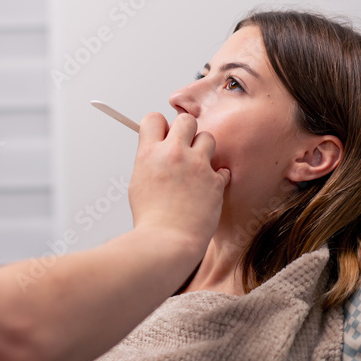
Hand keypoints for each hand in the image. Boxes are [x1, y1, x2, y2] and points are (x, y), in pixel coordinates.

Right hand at [127, 112, 229, 251]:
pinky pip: (222, 169)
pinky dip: (217, 176)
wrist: (168, 242)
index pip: (154, 118)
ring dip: (203, 149)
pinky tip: (207, 188)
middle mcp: (174, 154)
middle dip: (185, 130)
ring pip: (208, 137)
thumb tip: (157, 151)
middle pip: (186, 120)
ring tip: (197, 167)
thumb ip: (149, 161)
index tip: (162, 136)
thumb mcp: (138, 183)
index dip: (159, 126)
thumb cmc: (151, 218)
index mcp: (149, 153)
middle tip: (184, 146)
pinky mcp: (216, 181)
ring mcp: (197, 166)